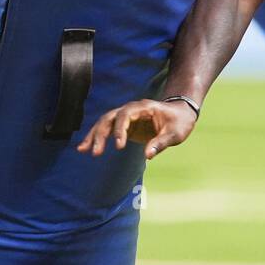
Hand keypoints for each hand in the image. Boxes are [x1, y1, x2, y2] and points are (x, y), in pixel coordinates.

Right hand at [76, 98, 197, 160]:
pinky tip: (84, 148)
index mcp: (144, 108)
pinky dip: (96, 138)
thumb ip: (161, 143)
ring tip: (83, 150)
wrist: (180, 114)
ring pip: (104, 122)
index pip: (126, 115)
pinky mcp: (124, 125)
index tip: (118, 146)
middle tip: (96, 152)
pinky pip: (106, 130)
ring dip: (94, 135)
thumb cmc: (179, 122)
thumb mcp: (175, 133)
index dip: (120, 129)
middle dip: (101, 134)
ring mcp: (126, 116)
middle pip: (110, 118)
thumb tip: (147, 156)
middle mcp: (132, 109)